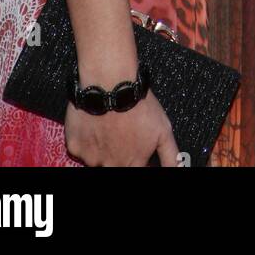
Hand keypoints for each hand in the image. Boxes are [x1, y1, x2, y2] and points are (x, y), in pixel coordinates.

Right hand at [65, 89, 179, 166]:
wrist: (110, 83)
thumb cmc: (138, 105)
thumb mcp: (164, 130)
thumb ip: (171, 157)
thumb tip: (179, 171)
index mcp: (132, 165)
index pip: (135, 169)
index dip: (136, 157)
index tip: (134, 145)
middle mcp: (111, 166)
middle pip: (114, 165)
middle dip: (119, 152)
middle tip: (121, 131)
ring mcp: (91, 159)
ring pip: (97, 158)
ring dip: (103, 146)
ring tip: (109, 123)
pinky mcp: (74, 147)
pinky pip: (80, 148)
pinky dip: (87, 138)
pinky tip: (95, 121)